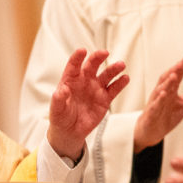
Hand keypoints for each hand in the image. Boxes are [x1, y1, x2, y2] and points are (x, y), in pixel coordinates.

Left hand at [46, 48, 128, 162]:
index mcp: (70, 80)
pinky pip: (114, 89)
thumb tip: (62, 90)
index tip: (82, 51)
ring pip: (106, 75)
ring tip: (121, 65)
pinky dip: (120, 83)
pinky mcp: (104, 99)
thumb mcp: (57, 110)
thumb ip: (59, 99)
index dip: (77, 57)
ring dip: (113, 69)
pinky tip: (125, 78)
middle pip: (92, 65)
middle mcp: (84, 81)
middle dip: (98, 58)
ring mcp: (96, 89)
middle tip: (104, 53)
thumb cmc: (61, 117)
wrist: (70, 131)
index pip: (74, 66)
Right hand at [132, 54, 182, 151]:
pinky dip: (159, 100)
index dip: (182, 66)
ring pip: (160, 91)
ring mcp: (156, 103)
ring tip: (174, 75)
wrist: (151, 131)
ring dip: (167, 83)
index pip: (177, 75)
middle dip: (174, 71)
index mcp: (170, 90)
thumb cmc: (168, 114)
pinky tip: (163, 94)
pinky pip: (155, 106)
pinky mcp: (152, 114)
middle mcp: (162, 94)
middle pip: (167, 80)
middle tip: (181, 64)